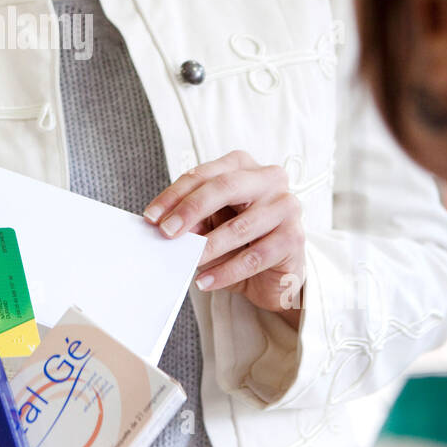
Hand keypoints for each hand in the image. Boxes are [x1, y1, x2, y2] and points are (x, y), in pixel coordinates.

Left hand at [143, 150, 304, 325]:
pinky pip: (255, 257)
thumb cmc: (238, 240)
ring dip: (208, 247)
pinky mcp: (294, 238)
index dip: (174, 195)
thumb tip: (165, 224)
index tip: (151, 217)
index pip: (204, 174)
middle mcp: (269, 179)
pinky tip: (206, 281)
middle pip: (225, 186)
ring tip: (187, 261)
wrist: (274, 274)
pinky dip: (226, 271)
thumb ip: (193, 219)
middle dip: (191, 209)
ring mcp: (286, 206)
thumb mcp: (211, 224)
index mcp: (242, 166)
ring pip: (240, 226)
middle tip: (166, 232)